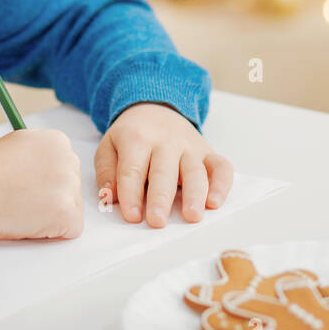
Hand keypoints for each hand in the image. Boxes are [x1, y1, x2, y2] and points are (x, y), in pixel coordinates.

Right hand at [0, 129, 82, 239]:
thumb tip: (41, 166)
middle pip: (70, 185)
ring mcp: (71, 187)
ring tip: (24, 211)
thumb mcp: (15, 144)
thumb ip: (36, 153)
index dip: (45, 180)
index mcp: (58, 141)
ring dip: (53, 214)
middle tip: (26, 202)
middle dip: (52, 196)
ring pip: (71, 207)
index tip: (29, 186)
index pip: (63, 164)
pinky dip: (54, 232)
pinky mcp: (69, 214)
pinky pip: (72, 229)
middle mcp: (70, 160)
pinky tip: (32, 223)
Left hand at [94, 102, 233, 227]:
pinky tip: (214, 203)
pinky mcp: (208, 152)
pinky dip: (222, 185)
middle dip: (161, 198)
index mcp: (136, 138)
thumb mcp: (109, 146)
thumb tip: (109, 197)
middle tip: (157, 221)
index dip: (131, 193)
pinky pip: (221, 166)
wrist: (156, 108)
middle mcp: (166, 141)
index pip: (133, 169)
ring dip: (194, 194)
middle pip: (163, 171)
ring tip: (191, 216)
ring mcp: (190, 146)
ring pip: (195, 170)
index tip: (132, 216)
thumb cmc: (132, 136)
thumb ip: (107, 171)